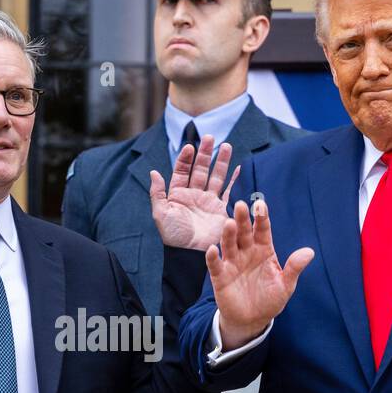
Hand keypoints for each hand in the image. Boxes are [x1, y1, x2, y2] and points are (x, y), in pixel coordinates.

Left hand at [149, 134, 240, 249]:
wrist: (191, 254)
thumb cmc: (174, 237)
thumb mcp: (160, 214)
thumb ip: (157, 193)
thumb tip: (153, 172)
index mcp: (177, 195)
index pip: (181, 171)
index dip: (185, 159)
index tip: (190, 147)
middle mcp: (194, 195)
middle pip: (200, 170)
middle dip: (205, 154)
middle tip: (210, 137)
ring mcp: (208, 201)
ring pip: (215, 176)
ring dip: (221, 161)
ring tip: (226, 145)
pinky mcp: (221, 209)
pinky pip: (228, 191)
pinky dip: (234, 180)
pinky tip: (238, 167)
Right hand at [209, 199, 314, 347]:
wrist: (253, 320)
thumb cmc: (270, 299)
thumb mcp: (286, 285)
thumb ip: (294, 268)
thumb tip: (310, 252)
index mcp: (264, 250)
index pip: (263, 230)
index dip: (261, 218)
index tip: (261, 204)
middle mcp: (247, 252)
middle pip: (244, 233)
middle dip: (242, 220)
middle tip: (240, 206)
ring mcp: (232, 263)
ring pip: (229, 245)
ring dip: (228, 235)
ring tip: (229, 224)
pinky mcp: (220, 277)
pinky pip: (215, 265)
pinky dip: (213, 257)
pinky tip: (213, 249)